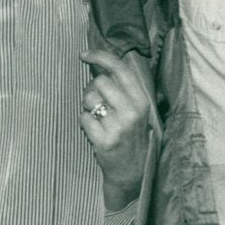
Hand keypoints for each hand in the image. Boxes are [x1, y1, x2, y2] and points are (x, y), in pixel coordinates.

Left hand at [80, 48, 152, 211]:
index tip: (83, 54)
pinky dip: (85, 122)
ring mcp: (118, 127)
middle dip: (92, 88)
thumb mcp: (135, 109)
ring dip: (87, 106)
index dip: (100, 57)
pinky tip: (95, 131)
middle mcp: (132, 111)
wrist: (133, 170)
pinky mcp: (104, 141)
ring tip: (98, 117)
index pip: (119, 69)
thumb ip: (121, 88)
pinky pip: (83, 119)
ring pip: (89, 99)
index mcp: (141, 100)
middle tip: (97, 101)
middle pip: (100, 82)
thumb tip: (98, 65)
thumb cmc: (131, 134)